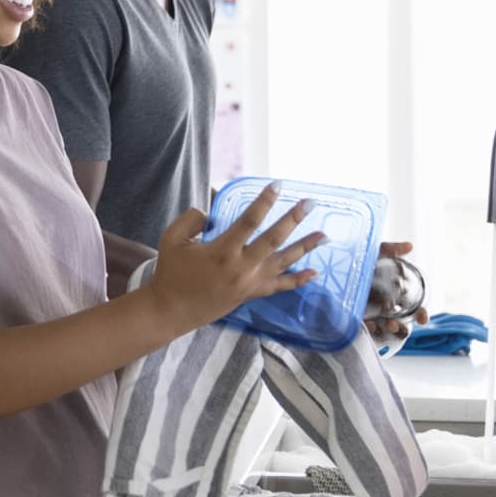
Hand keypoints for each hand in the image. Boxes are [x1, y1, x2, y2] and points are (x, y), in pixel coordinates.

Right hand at [146, 184, 324, 332]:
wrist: (171, 311)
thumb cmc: (171, 272)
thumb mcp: (171, 238)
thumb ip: (191, 218)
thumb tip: (210, 212)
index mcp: (222, 250)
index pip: (250, 220)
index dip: (264, 201)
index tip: (278, 185)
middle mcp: (241, 267)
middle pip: (274, 239)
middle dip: (293, 219)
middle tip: (311, 203)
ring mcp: (249, 282)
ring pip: (284, 262)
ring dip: (305, 248)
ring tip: (324, 235)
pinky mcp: (252, 294)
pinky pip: (280, 286)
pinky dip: (298, 280)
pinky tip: (314, 273)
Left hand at [363, 241, 428, 340]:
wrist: (333, 267)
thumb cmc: (357, 261)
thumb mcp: (374, 253)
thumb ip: (392, 250)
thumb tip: (410, 246)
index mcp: (394, 293)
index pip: (413, 308)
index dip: (421, 314)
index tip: (424, 320)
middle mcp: (385, 305)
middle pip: (401, 321)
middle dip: (403, 326)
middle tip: (397, 324)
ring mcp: (372, 313)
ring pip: (385, 328)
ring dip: (389, 329)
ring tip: (388, 325)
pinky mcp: (358, 319)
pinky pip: (367, 330)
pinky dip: (371, 329)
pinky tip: (371, 325)